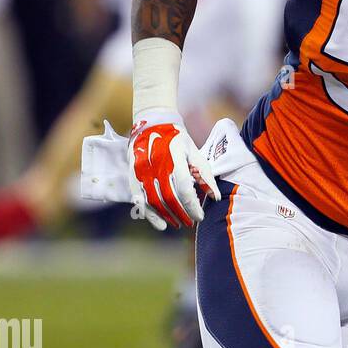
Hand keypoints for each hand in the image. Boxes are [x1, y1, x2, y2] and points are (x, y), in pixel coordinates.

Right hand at [128, 108, 218, 230]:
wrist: (152, 124)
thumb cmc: (178, 139)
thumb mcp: (195, 152)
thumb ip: (205, 175)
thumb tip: (215, 197)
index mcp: (174, 159)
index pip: (184, 189)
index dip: (192, 206)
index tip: (200, 216)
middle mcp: (155, 166)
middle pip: (169, 198)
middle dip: (182, 214)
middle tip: (191, 223)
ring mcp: (141, 171)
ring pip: (154, 201)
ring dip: (167, 216)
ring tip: (178, 224)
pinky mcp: (133, 175)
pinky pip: (139, 199)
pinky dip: (150, 214)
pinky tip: (160, 224)